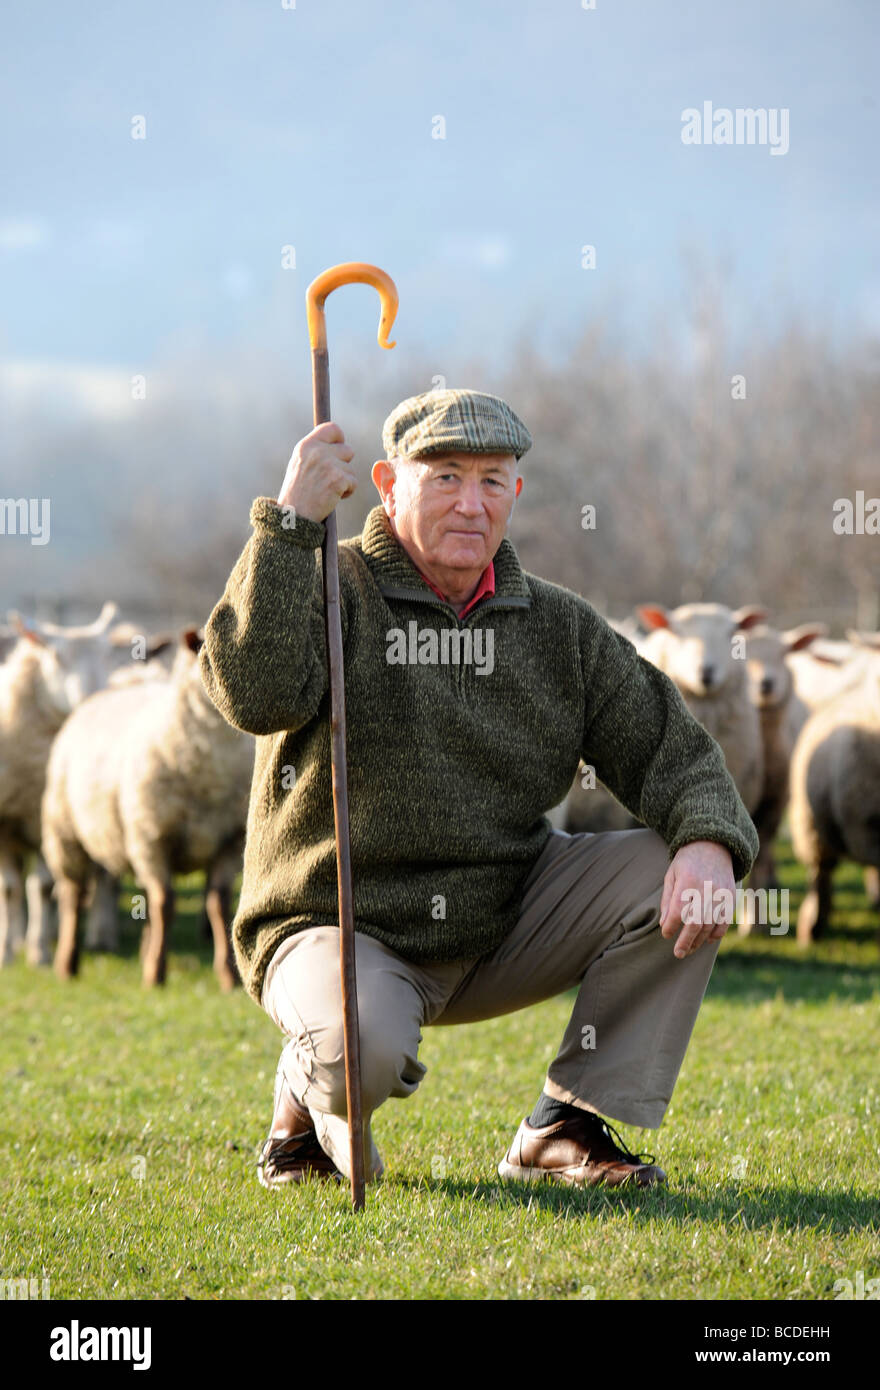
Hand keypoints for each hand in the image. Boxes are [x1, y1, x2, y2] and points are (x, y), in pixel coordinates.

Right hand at [277, 421, 356, 521]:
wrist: (295, 515)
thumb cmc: (296, 493)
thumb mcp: (299, 464)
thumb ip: (315, 451)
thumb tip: (337, 443)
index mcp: (306, 445)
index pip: (332, 428)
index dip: (339, 439)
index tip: (338, 450)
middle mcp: (317, 451)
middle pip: (347, 450)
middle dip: (343, 465)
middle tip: (329, 479)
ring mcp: (329, 464)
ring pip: (351, 469)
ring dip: (344, 481)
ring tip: (327, 490)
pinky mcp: (338, 479)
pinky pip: (353, 482)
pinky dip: (347, 492)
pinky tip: (332, 498)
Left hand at [659, 840, 735, 958]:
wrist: (714, 846)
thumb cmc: (687, 862)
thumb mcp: (672, 875)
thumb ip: (668, 899)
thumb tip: (664, 924)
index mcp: (687, 881)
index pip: (677, 910)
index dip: (670, 925)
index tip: (665, 934)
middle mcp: (706, 889)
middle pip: (695, 922)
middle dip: (685, 941)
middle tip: (678, 953)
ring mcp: (721, 894)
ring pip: (710, 925)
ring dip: (699, 941)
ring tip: (689, 949)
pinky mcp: (731, 898)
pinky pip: (724, 922)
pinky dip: (715, 934)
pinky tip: (706, 940)